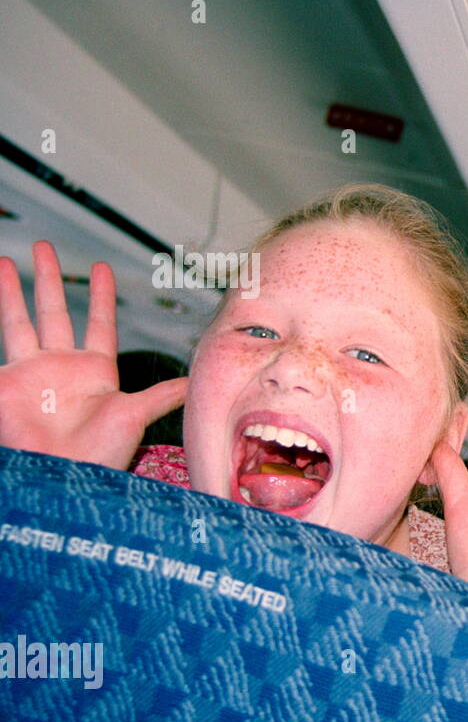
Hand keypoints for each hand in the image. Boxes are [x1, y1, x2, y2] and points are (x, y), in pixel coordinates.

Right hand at [0, 242, 187, 468]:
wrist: (66, 475)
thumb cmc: (101, 453)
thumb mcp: (136, 416)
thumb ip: (163, 395)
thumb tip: (195, 380)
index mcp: (95, 369)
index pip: (100, 321)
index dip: (101, 295)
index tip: (101, 268)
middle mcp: (62, 365)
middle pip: (54, 311)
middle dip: (49, 279)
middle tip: (43, 247)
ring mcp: (31, 372)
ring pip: (19, 321)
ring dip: (12, 292)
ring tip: (6, 261)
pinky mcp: (5, 384)